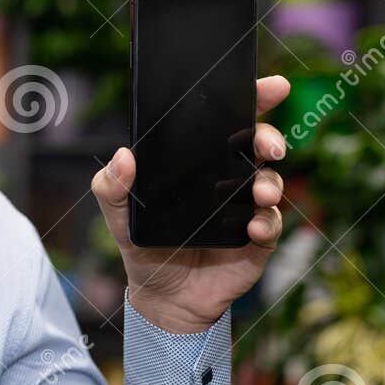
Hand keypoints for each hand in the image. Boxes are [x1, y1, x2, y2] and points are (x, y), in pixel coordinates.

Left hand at [91, 74, 290, 332]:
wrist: (162, 298)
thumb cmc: (144, 246)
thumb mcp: (119, 215)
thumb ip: (112, 186)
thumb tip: (123, 156)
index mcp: (199, 162)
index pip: (229, 123)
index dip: (253, 100)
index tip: (272, 87)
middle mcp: (227, 178)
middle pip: (259, 146)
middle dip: (269, 137)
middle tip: (268, 145)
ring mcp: (245, 208)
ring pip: (270, 182)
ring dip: (270, 182)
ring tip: (258, 192)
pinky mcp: (256, 239)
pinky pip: (271, 224)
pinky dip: (266, 222)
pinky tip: (253, 227)